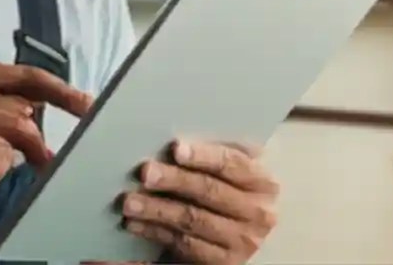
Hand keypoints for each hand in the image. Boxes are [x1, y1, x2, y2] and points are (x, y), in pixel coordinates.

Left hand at [121, 140, 279, 263]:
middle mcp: (259, 213)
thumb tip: (176, 141)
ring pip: (193, 220)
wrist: (227, 238)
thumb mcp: (229, 174)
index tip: (176, 149)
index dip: (204, 156)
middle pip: (210, 191)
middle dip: (175, 180)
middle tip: (145, 172)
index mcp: (262, 182)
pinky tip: (135, 223)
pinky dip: (155, 232)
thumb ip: (214, 157)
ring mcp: (243, 242)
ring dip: (157, 209)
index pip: (233, 164)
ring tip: (130, 201)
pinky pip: (183, 244)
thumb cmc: (222, 194)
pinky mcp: (223, 264)